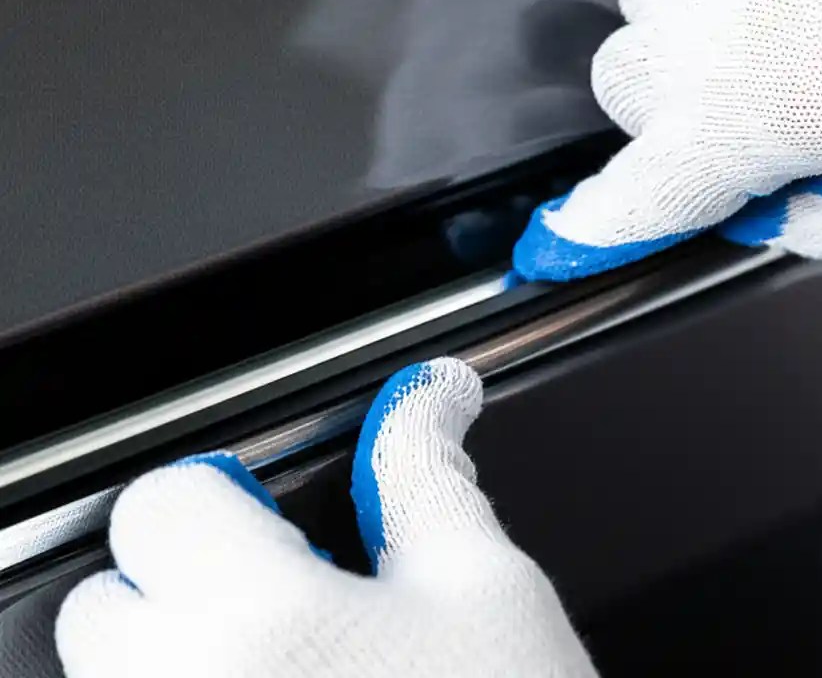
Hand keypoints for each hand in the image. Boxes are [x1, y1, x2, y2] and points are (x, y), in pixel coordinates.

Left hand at [56, 358, 596, 677]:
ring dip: (178, 669)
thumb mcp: (489, 594)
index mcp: (265, 624)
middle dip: (184, 594)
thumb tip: (428, 396)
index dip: (223, 500)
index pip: (162, 502)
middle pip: (106, 604)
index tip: (268, 526)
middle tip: (286, 621)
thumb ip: (427, 478)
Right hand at [513, 0, 821, 280]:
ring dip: (691, 35)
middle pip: (619, 81)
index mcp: (745, 120)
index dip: (591, 231)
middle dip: (665, 121)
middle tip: (753, 140)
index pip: (634, 192)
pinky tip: (808, 0)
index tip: (563, 244)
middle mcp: (722, 26)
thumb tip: (789, 215)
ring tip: (781, 54)